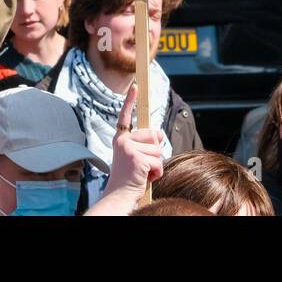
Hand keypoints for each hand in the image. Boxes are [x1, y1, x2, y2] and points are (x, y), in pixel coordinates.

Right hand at [99, 83, 164, 205]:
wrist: (120, 195)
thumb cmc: (130, 178)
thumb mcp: (137, 157)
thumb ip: (146, 144)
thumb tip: (161, 134)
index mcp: (121, 139)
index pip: (125, 116)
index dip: (130, 100)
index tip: (135, 86)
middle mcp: (123, 140)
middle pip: (154, 135)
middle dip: (155, 151)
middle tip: (142, 165)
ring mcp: (129, 148)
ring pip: (158, 150)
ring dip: (156, 165)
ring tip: (142, 173)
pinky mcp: (137, 157)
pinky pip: (159, 162)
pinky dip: (157, 173)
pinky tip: (144, 178)